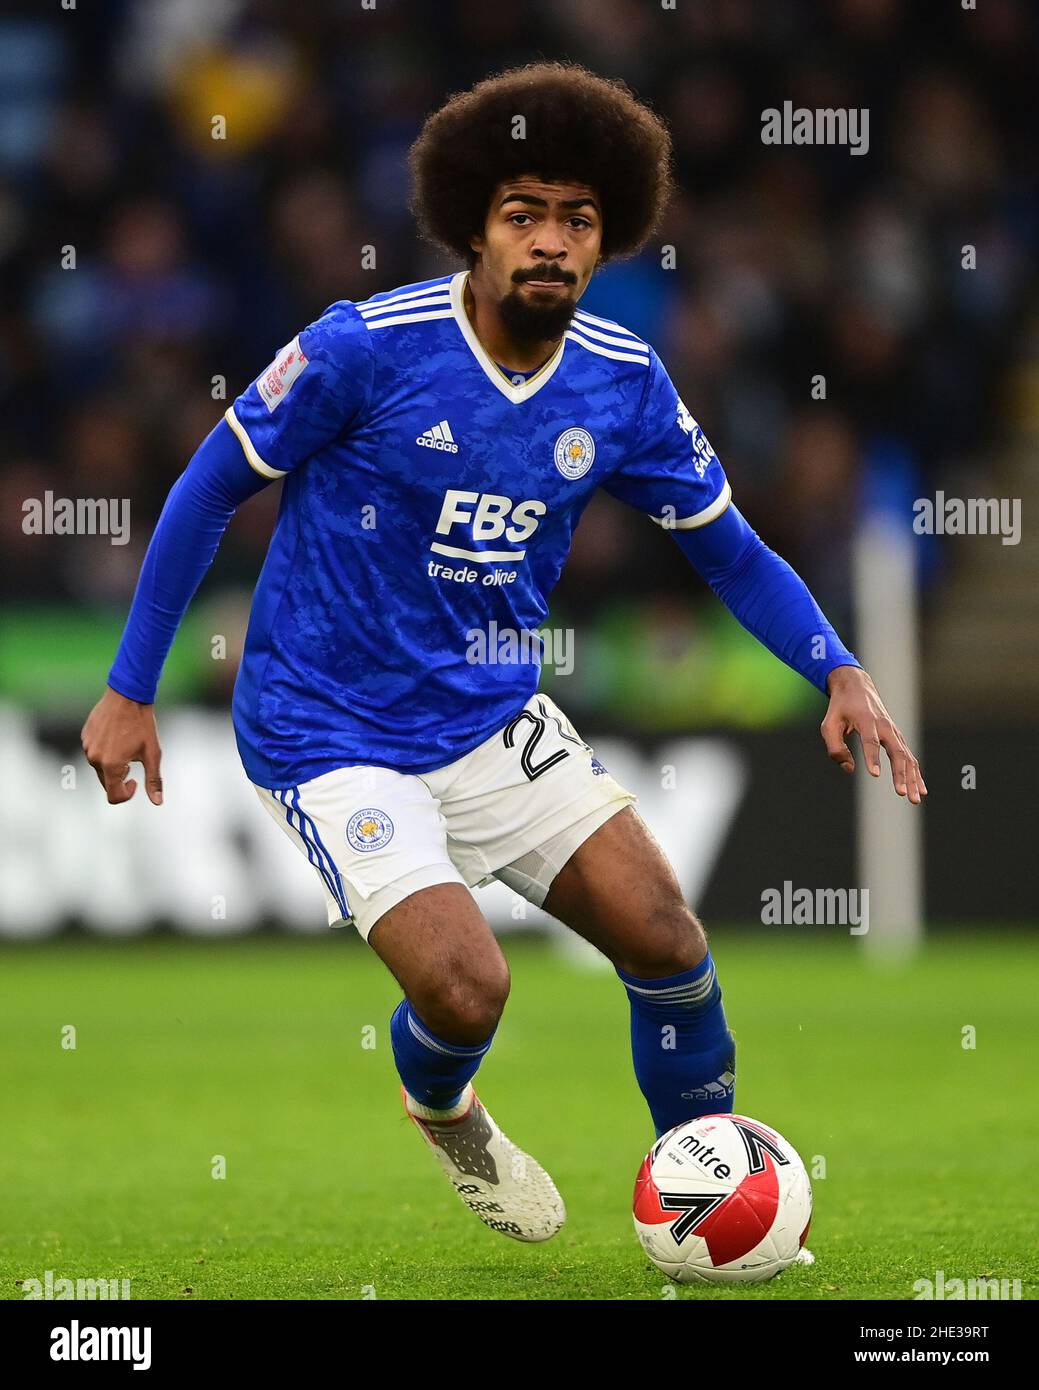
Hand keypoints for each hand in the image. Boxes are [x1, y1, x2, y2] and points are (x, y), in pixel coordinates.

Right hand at [81, 687, 163, 805]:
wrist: (127, 695)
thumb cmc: (142, 724)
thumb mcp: (152, 753)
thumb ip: (153, 780)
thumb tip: (158, 802)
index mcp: (111, 765)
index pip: (113, 796)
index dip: (126, 794)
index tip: (135, 781)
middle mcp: (94, 758)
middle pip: (106, 783)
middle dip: (120, 778)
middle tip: (133, 761)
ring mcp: (87, 747)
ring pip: (99, 767)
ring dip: (112, 764)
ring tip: (125, 746)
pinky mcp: (84, 737)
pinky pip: (93, 752)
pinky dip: (104, 752)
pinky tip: (117, 737)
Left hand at [821, 666, 926, 803]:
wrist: (857, 686)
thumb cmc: (840, 707)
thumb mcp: (829, 724)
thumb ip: (835, 747)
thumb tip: (849, 769)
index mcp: (865, 720)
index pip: (870, 741)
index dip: (872, 757)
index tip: (874, 774)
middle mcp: (884, 725)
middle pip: (896, 751)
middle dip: (900, 774)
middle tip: (902, 794)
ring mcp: (893, 731)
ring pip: (907, 756)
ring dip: (912, 778)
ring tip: (915, 799)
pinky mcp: (897, 736)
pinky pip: (909, 757)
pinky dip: (915, 773)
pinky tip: (921, 789)